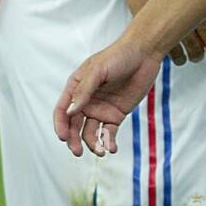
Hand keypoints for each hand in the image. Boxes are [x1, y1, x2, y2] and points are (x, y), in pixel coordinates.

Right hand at [54, 38, 161, 156]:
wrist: (145, 54)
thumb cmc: (118, 56)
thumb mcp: (98, 70)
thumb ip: (84, 90)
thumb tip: (70, 111)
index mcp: (76, 87)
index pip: (62, 110)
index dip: (60, 125)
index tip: (64, 138)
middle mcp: (86, 101)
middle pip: (74, 125)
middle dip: (74, 140)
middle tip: (78, 152)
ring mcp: (101, 109)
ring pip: (90, 133)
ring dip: (93, 144)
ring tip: (101, 150)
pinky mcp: (116, 115)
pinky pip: (108, 133)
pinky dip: (108, 142)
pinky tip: (111, 148)